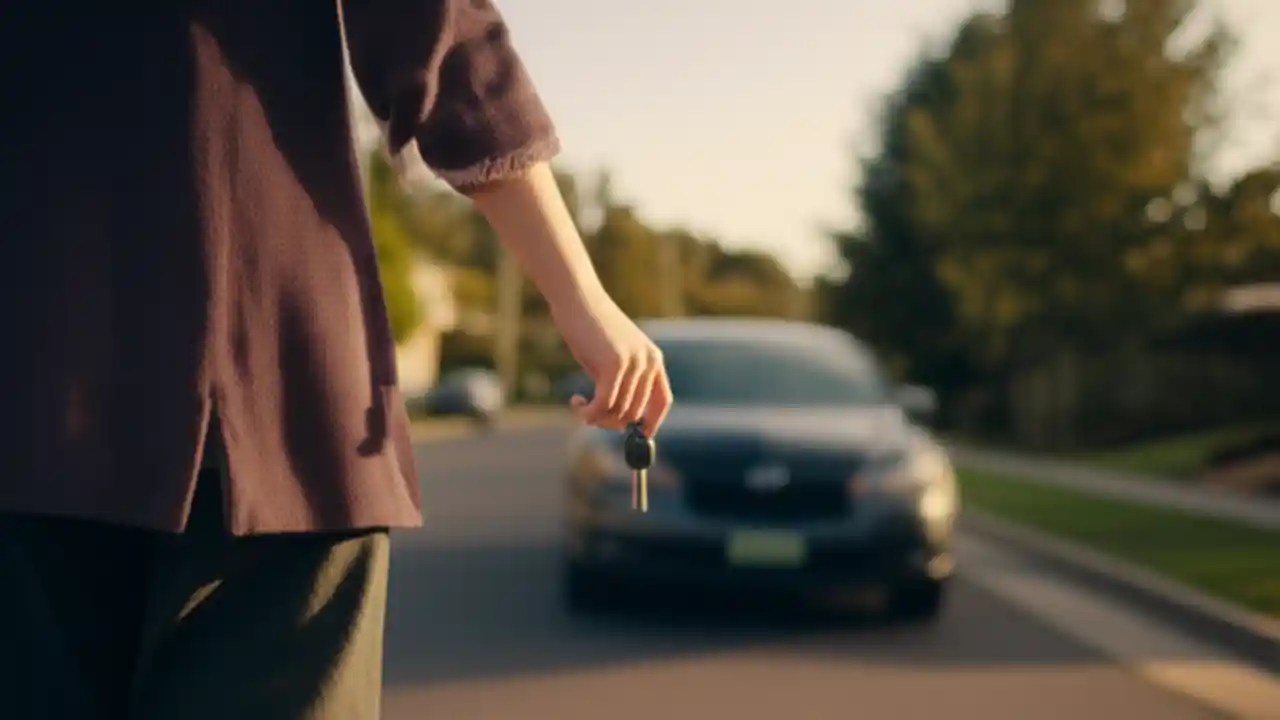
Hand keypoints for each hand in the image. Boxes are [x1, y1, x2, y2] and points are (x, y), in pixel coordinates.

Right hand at [551, 292, 672, 435]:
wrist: (578, 299)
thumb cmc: (590, 328)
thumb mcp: (613, 356)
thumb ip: (622, 381)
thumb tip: (619, 419)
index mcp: (654, 359)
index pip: (663, 400)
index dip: (652, 422)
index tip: (639, 436)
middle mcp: (649, 362)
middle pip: (634, 413)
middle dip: (610, 422)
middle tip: (590, 416)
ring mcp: (633, 364)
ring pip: (618, 411)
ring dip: (596, 417)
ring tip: (579, 406)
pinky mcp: (614, 365)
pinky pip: (603, 404)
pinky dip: (588, 412)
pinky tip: (576, 403)